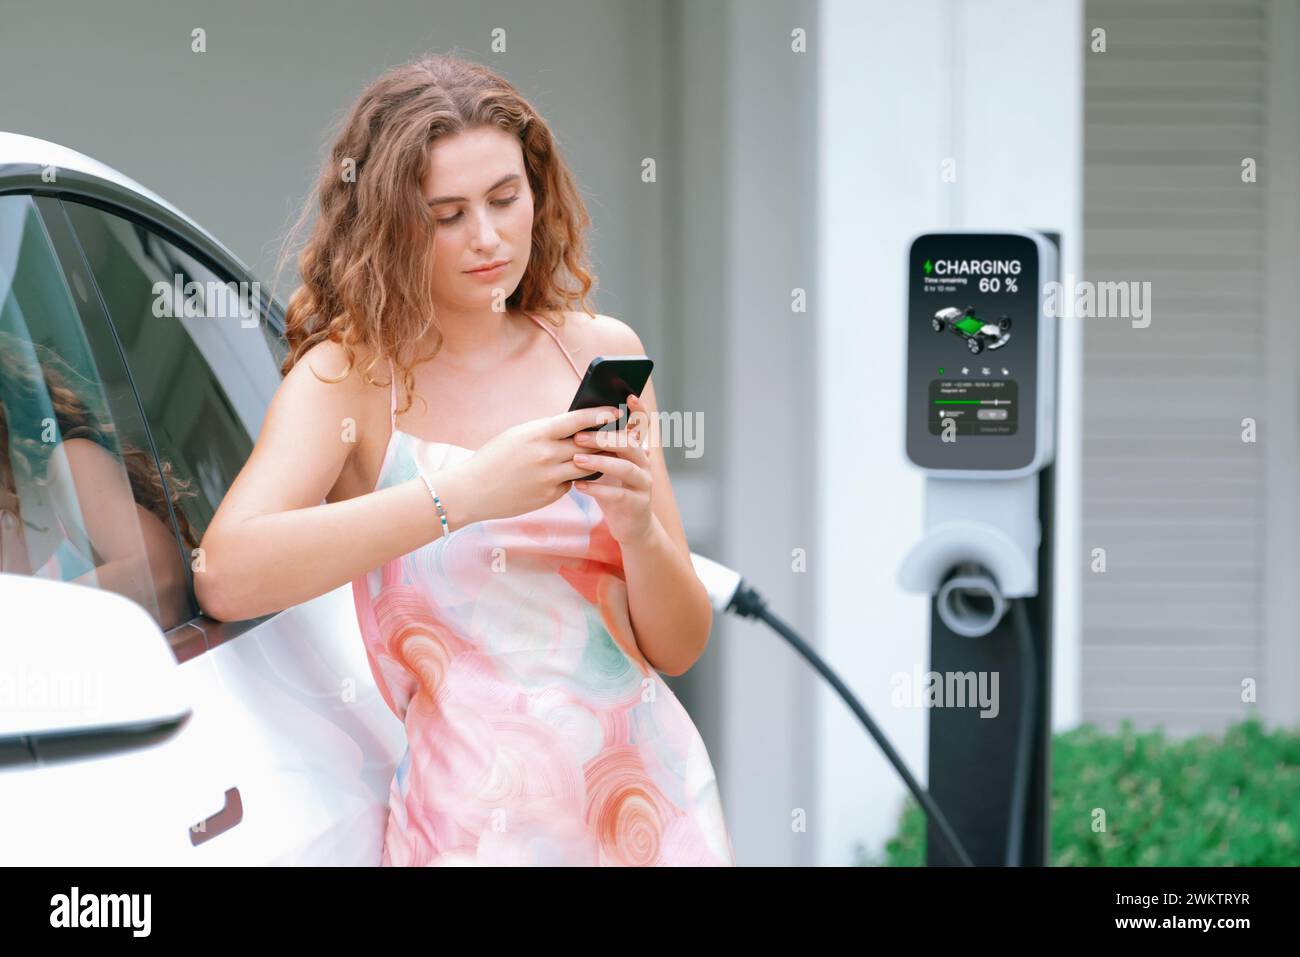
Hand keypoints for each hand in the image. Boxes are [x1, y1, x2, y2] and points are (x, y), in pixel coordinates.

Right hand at [444, 404, 620, 524]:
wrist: (471, 491)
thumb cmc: (492, 458)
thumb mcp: (517, 435)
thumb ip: (545, 431)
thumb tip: (571, 427)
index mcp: (537, 433)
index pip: (577, 420)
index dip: (599, 414)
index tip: (614, 410)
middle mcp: (546, 455)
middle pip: (588, 444)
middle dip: (605, 439)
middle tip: (620, 432)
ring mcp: (549, 477)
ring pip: (586, 466)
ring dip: (597, 460)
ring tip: (608, 453)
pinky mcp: (549, 495)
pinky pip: (572, 484)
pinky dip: (575, 477)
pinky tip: (578, 473)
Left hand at [571, 392, 655, 546]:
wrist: (631, 526)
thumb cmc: (614, 490)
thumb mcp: (609, 466)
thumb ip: (602, 448)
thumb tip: (581, 424)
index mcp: (637, 450)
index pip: (641, 425)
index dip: (638, 411)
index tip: (628, 396)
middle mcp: (644, 463)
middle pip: (629, 444)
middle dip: (604, 438)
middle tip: (579, 437)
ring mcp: (643, 484)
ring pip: (626, 468)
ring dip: (601, 462)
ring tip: (577, 459)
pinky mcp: (637, 504)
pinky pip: (618, 494)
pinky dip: (598, 489)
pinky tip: (579, 487)